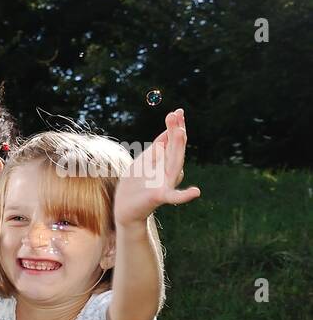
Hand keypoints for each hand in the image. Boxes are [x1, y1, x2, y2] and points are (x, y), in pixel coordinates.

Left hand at [115, 108, 197, 226]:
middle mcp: (168, 171)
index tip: (177, 111)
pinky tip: (196, 192)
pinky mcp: (159, 197)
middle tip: (175, 114)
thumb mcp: (144, 162)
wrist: (124, 209)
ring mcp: (166, 184)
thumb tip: (169, 131)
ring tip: (180, 133)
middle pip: (175, 149)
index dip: (175, 126)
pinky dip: (185, 195)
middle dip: (175, 131)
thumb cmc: (134, 184)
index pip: (172, 141)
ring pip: (174, 164)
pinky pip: (174, 196)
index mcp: (164, 162)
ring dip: (177, 148)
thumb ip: (157, 148)